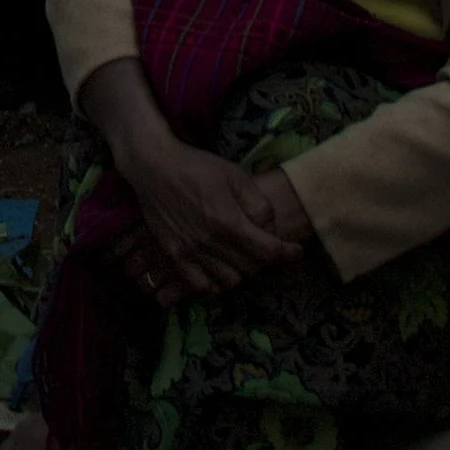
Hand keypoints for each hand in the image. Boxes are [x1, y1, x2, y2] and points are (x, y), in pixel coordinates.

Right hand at [82, 58, 308, 297]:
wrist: (153, 165)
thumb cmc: (197, 166)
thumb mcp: (235, 174)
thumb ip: (258, 203)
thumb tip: (269, 228)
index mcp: (228, 221)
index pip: (267, 251)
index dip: (287, 254)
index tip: (296, 252)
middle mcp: (210, 242)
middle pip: (250, 268)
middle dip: (263, 259)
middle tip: (263, 247)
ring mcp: (190, 251)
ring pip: (229, 280)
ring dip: (241, 271)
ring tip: (241, 255)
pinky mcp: (174, 254)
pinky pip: (201, 284)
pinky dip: (215, 281)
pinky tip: (218, 267)